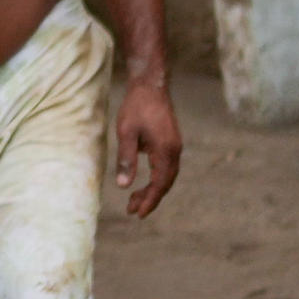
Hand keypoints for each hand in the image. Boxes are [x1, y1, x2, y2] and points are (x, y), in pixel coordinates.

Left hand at [113, 70, 183, 217]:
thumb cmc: (136, 106)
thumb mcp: (126, 132)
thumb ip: (126, 159)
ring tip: (134, 199)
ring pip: (166, 176)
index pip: (159, 184)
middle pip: (165, 183)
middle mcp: (175, 151)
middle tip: (132, 210)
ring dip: (153, 189)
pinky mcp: (171, 141)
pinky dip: (156, 177)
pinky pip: (166, 166)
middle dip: (150, 198)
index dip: (149, 200)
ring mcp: (175, 146)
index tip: (137, 214)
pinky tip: (143, 181)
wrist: (150, 84)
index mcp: (165, 150)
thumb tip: (123, 186)